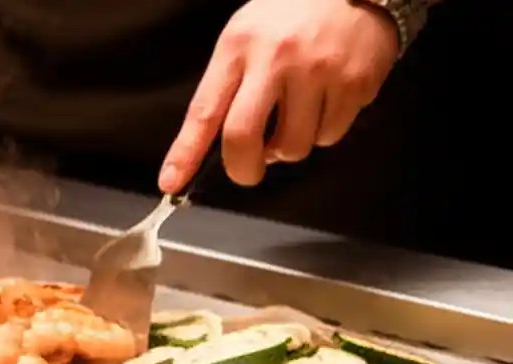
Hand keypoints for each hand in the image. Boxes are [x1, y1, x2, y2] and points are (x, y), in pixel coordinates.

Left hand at [159, 0, 398, 192]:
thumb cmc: (288, 17)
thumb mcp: (245, 38)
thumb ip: (228, 87)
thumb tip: (213, 147)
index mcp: (239, 46)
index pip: (204, 111)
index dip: (185, 153)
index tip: (171, 183)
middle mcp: (276, 58)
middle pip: (243, 137)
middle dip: (242, 168)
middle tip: (247, 171)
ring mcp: (318, 71)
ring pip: (292, 146)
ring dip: (288, 147)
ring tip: (293, 118)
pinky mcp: (354, 82)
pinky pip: (329, 136)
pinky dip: (322, 132)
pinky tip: (323, 103)